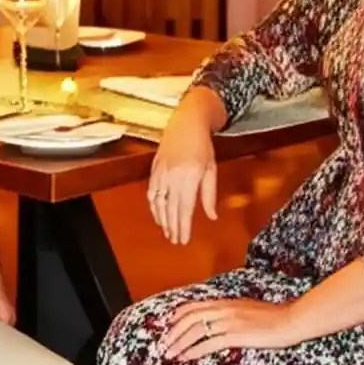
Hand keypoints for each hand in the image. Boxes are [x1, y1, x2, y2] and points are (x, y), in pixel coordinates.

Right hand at [148, 106, 218, 244]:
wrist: (186, 123)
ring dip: (162, 219)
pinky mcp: (155, 169)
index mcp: (190, 176)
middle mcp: (173, 176)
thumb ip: (209, 194)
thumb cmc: (202, 146)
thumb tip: (211, 216)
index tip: (184, 239)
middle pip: (171, 208)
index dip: (183, 226)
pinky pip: (152, 193)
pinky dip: (154, 207)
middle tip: (175, 241)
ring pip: (159, 203)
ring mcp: (161, 173)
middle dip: (173, 227)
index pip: (185, 208)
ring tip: (167, 232)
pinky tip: (158, 215)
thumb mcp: (211, 169)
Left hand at [162, 298, 305, 358]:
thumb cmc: (274, 317)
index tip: (168, 323)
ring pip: (195, 331)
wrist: (291, 320)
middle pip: (189, 318)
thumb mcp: (248, 309)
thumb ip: (232, 312)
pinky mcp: (235, 335)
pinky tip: (185, 358)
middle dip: (173, 332)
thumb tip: (222, 320)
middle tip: (163, 344)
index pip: (194, 306)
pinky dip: (193, 351)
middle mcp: (223, 309)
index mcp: (226, 302)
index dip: (178, 314)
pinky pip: (208, 343)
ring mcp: (228, 321)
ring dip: (178, 343)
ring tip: (169, 353)